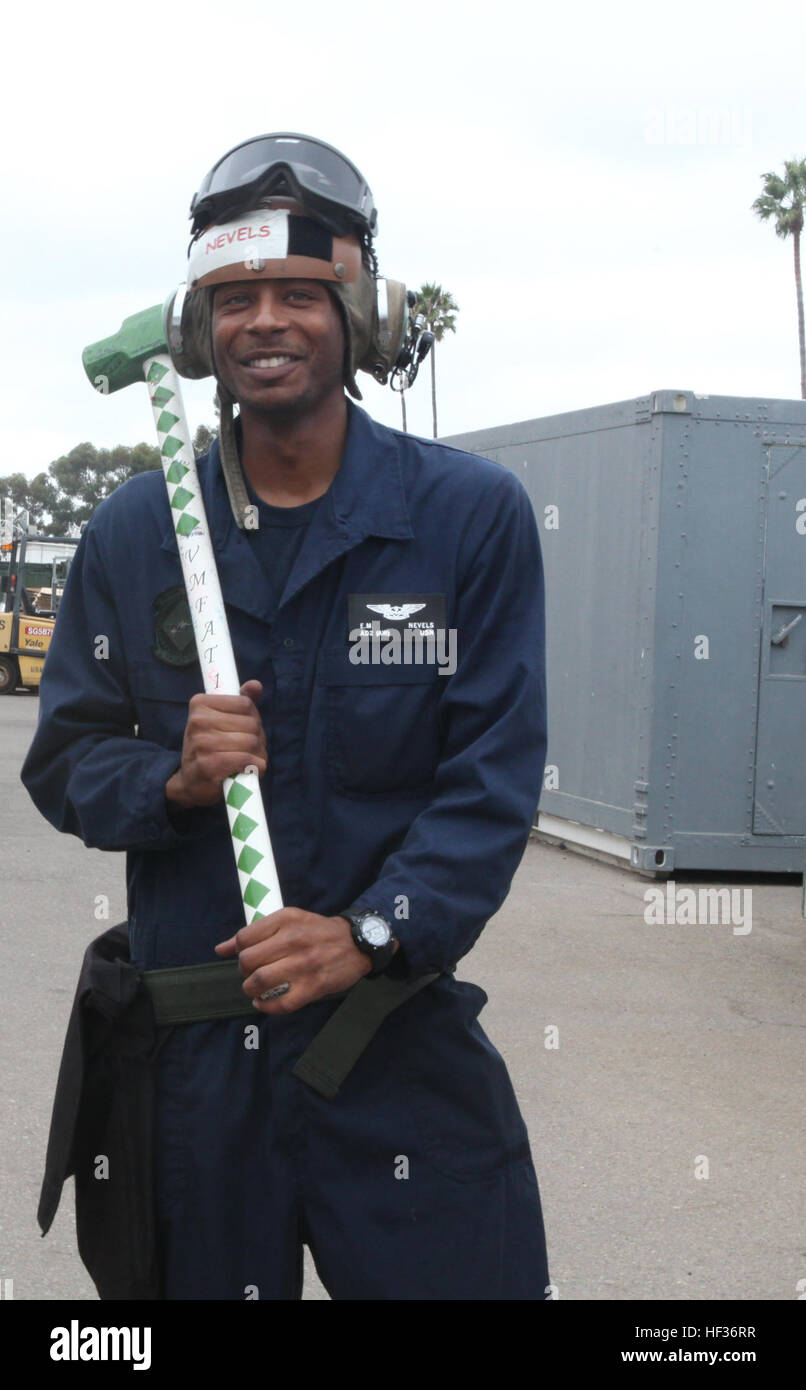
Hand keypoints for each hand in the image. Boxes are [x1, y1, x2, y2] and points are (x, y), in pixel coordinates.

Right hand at [166, 679, 266, 808]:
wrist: (191, 781)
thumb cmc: (211, 747)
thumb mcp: (222, 720)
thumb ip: (240, 701)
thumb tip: (256, 685)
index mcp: (200, 703)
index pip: (245, 704)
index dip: (253, 718)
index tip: (244, 730)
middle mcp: (197, 720)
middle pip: (252, 724)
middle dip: (258, 739)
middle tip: (248, 749)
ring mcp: (200, 743)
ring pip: (251, 742)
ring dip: (257, 755)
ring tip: (247, 761)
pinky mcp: (207, 765)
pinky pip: (244, 759)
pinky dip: (254, 766)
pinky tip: (247, 770)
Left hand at [214, 907, 372, 1012]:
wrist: (358, 942)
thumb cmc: (318, 931)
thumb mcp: (289, 921)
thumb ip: (256, 933)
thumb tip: (220, 949)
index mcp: (286, 920)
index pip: (244, 938)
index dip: (237, 950)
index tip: (246, 956)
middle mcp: (293, 940)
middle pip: (247, 961)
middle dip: (243, 971)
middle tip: (251, 973)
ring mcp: (303, 965)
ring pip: (259, 982)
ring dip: (250, 989)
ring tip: (255, 989)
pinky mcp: (313, 986)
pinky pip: (280, 1004)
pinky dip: (266, 1007)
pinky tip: (263, 1003)